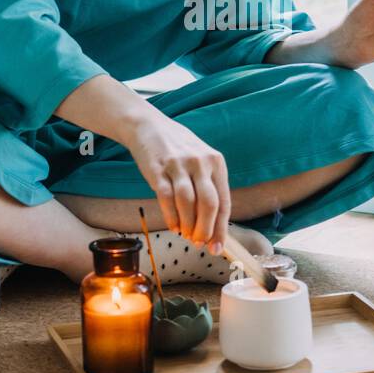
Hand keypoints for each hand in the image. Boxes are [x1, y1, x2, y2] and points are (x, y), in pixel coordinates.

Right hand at [125, 113, 230, 254]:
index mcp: (216, 162)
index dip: (221, 228)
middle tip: (200, 243)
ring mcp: (179, 165)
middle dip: (205, 230)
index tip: (217, 246)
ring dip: (188, 225)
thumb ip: (209, 186)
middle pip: (209, 204)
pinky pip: (167, 198)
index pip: (224, 201)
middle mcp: (200, 162)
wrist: (149, 126)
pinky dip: (171, 217)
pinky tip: (173, 226)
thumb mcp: (201, 159)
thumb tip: (212, 225)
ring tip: (186, 235)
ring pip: (188, 203)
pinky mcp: (158, 169)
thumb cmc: (178, 148)